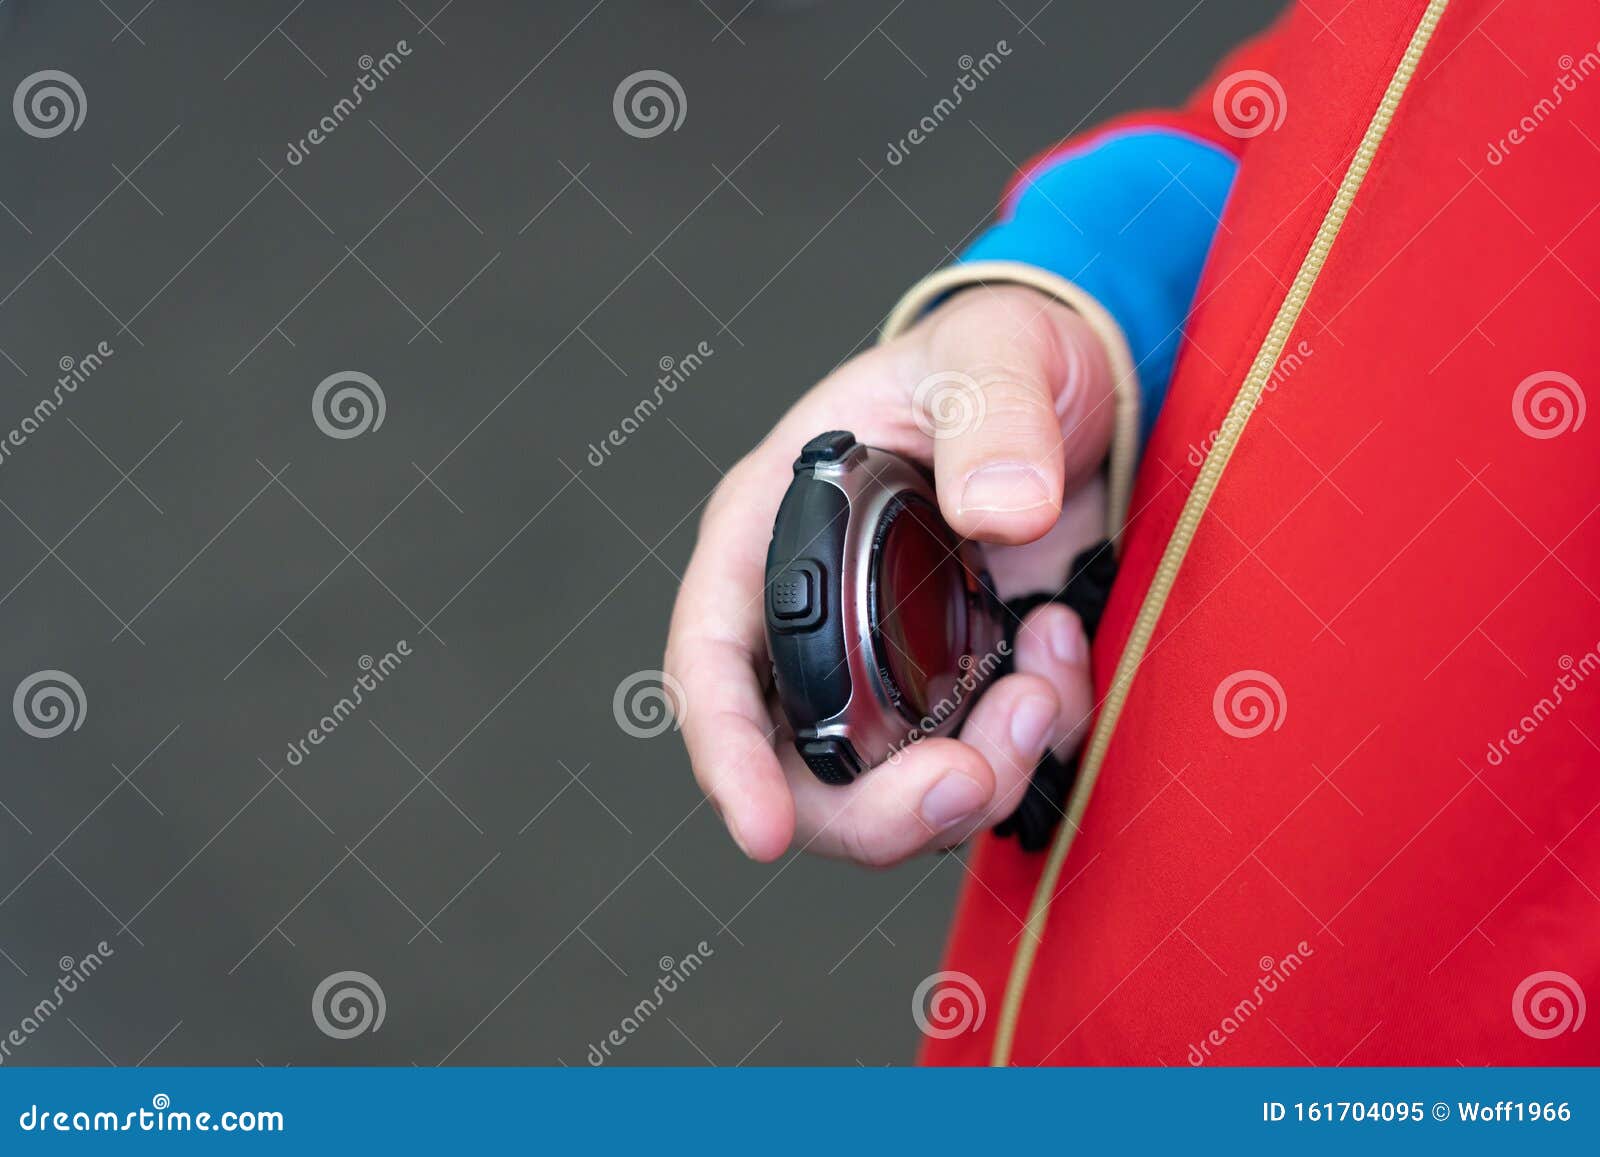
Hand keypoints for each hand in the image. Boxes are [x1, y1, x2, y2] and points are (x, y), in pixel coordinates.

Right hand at [665, 285, 1117, 866]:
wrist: (1080, 392)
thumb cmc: (996, 359)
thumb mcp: (990, 355)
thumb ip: (992, 417)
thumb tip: (1002, 513)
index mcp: (773, 534)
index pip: (715, 662)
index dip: (726, 754)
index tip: (762, 831)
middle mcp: (815, 617)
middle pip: (803, 769)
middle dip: (882, 806)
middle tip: (967, 779)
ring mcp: (888, 664)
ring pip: (896, 787)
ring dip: (979, 770)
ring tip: (1044, 677)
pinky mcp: (962, 686)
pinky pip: (985, 760)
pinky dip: (1037, 736)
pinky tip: (1057, 642)